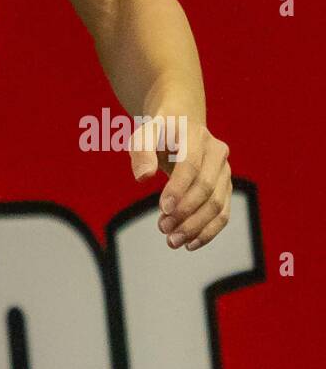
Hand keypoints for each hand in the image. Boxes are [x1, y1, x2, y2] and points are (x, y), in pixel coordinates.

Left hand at [128, 115, 231, 250]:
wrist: (181, 125)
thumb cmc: (158, 133)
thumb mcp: (144, 135)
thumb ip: (141, 151)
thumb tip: (143, 177)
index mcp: (196, 135)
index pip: (191, 165)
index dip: (178, 188)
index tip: (162, 209)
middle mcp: (217, 152)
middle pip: (207, 188)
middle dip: (185, 212)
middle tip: (163, 229)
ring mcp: (225, 170)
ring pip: (218, 204)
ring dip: (196, 226)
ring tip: (172, 240)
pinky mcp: (226, 187)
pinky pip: (223, 213)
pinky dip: (208, 231)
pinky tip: (190, 244)